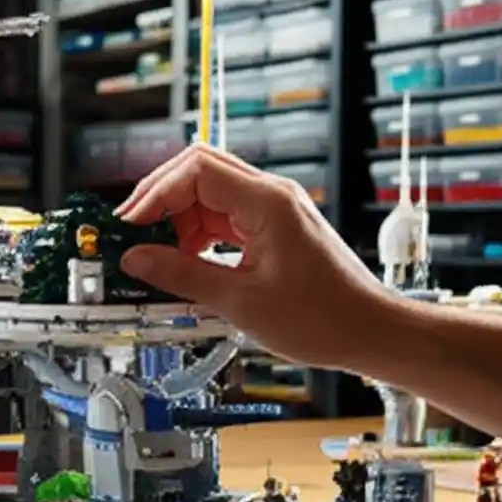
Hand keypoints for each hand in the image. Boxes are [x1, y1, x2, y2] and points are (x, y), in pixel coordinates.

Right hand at [115, 144, 393, 369]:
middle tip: (133, 234)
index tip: (131, 224)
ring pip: (208, 195)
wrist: (370, 331)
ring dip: (177, 220)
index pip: (195, 170)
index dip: (155, 193)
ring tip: (157, 257)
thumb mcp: (241, 302)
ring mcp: (273, 210)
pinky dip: (198, 235)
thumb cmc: (324, 319)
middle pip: (199, 172)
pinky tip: (186, 264)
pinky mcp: (273, 229)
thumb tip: (137, 260)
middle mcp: (271, 196)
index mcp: (267, 202)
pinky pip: (224, 217)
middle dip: (160, 199)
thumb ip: (182, 276)